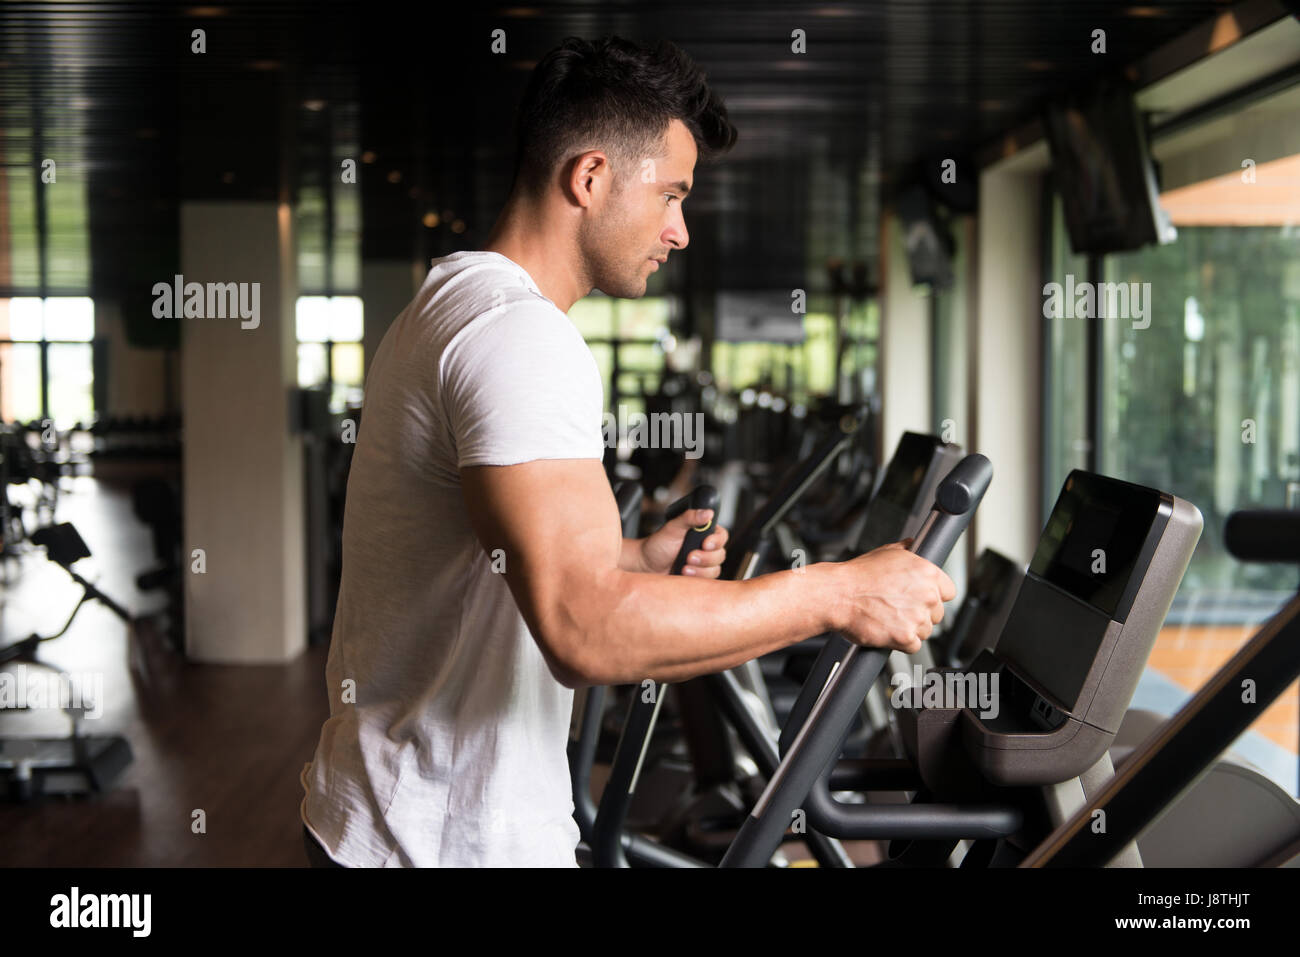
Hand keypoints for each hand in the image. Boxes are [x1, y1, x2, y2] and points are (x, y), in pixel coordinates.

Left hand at [637, 508, 728, 577]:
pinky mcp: (699, 576)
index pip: (721, 536)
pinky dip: (696, 577)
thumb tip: (707, 512)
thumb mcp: (673, 527)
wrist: (647, 564)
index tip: (705, 544)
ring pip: (715, 569)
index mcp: (704, 532)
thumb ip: (689, 518)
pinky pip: (708, 580)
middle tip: (690, 557)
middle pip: (720, 554)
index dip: (716, 541)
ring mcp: (704, 563)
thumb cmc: (659, 544)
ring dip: (700, 570)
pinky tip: (685, 574)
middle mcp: (706, 548)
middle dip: (705, 558)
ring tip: (684, 567)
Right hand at [832, 541, 956, 652]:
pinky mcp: (906, 637)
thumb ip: (907, 550)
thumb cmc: (857, 576)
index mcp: (927, 573)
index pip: (949, 591)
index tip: (922, 598)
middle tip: (899, 609)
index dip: (934, 595)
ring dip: (911, 628)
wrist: (838, 595)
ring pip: (926, 630)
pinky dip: (902, 643)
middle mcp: (927, 594)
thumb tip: (913, 545)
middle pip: (937, 613)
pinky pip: (914, 646)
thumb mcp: (885, 552)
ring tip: (890, 619)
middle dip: (920, 613)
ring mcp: (918, 617)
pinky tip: (888, 630)